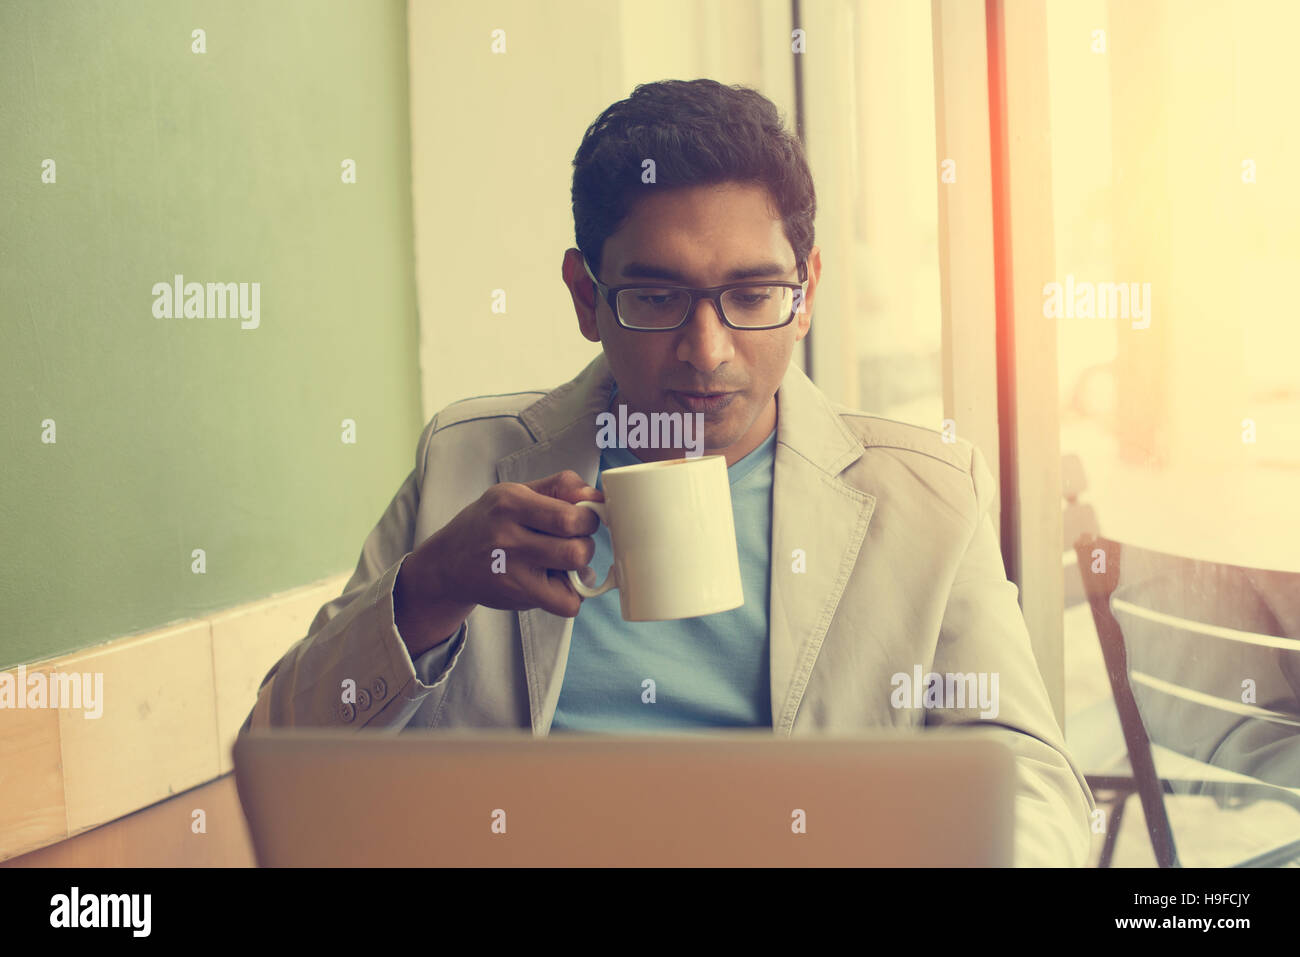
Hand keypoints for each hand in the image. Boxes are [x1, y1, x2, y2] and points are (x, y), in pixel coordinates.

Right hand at [394, 470, 603, 655]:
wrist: (448, 563)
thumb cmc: (489, 524)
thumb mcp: (517, 493)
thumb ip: (560, 487)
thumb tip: (597, 496)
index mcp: (511, 502)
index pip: (572, 515)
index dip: (588, 519)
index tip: (581, 521)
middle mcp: (507, 534)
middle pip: (577, 546)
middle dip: (585, 543)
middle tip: (571, 542)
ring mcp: (510, 568)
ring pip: (574, 571)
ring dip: (578, 567)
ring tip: (560, 561)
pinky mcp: (515, 594)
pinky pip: (567, 603)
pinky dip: (570, 595)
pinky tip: (554, 583)